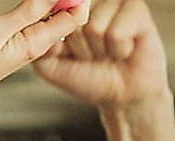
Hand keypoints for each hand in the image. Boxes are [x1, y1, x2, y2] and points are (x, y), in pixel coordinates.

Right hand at [0, 0, 90, 111]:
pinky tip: (36, 1)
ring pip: (54, 16)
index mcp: (38, 42)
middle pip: (68, 16)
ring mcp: (30, 42)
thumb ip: (28, 12)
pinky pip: (39, 20)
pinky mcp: (20, 40)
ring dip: (56, 2)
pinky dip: (42, 6)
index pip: (74, 16)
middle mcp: (39, 43)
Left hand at [34, 0, 168, 108]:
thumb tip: (47, 20)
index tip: (69, 50)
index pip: (54, 9)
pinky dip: (118, 51)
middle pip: (73, 20)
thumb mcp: (50, 65)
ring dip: (100, 51)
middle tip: (93, 55)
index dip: (61, 38)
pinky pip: (116, 33)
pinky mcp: (135, 8)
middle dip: (80, 48)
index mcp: (69, 6)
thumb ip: (39, 42)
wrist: (122, 96)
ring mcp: (113, 0)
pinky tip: (124, 51)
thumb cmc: (89, 78)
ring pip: (94, 27)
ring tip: (109, 54)